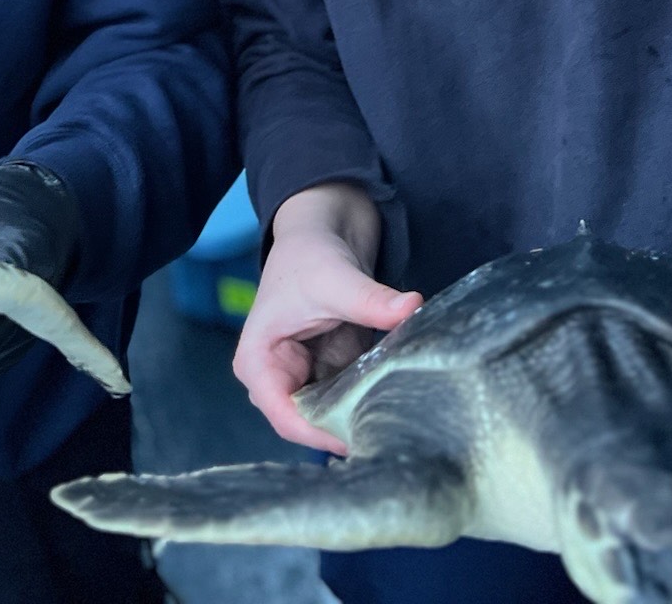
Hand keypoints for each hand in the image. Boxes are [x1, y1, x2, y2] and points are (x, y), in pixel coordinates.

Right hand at [231, 182, 420, 454]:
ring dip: (359, 418)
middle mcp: (275, 379)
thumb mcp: (337, 279)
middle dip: (343, 431)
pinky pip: (348, 400)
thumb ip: (371, 299)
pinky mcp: (328, 374)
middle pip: (307, 424)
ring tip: (397, 428)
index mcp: (258, 363)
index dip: (320, 435)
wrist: (320, 231)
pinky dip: (370, 400)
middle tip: (387, 440)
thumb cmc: (309, 255)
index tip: (361, 440)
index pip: (285, 416)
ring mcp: (303, 379)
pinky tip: (398, 406)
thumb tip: (414, 307)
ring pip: (330, 416)